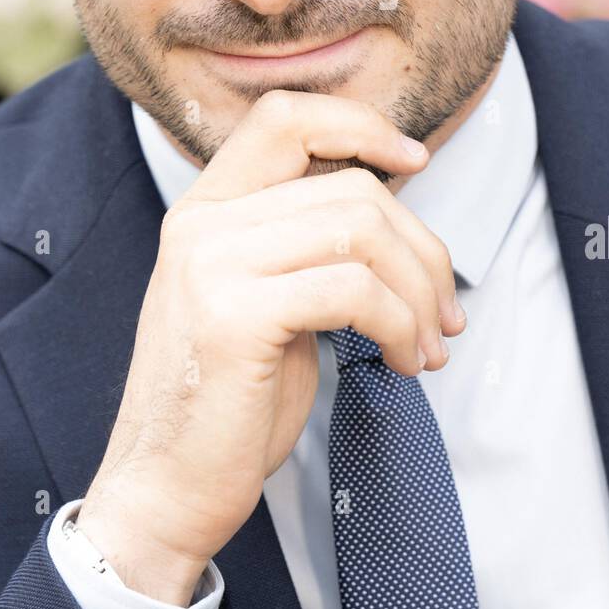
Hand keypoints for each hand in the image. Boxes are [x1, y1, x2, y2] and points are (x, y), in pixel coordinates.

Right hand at [76, 90, 464, 604]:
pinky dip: (400, 325)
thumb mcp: (267, 299)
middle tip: (444, 312)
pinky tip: (404, 363)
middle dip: (423, 250)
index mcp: (205, 208)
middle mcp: (201, 222)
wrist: (163, 492)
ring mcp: (211, 265)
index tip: (415, 162)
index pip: (286, 117)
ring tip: (426, 346)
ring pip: (362, 231)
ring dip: (419, 294)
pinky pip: (353, 290)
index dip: (360, 124)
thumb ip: (307, 242)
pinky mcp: (233, 317)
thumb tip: (395, 201)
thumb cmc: (230, 402)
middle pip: (352, 187)